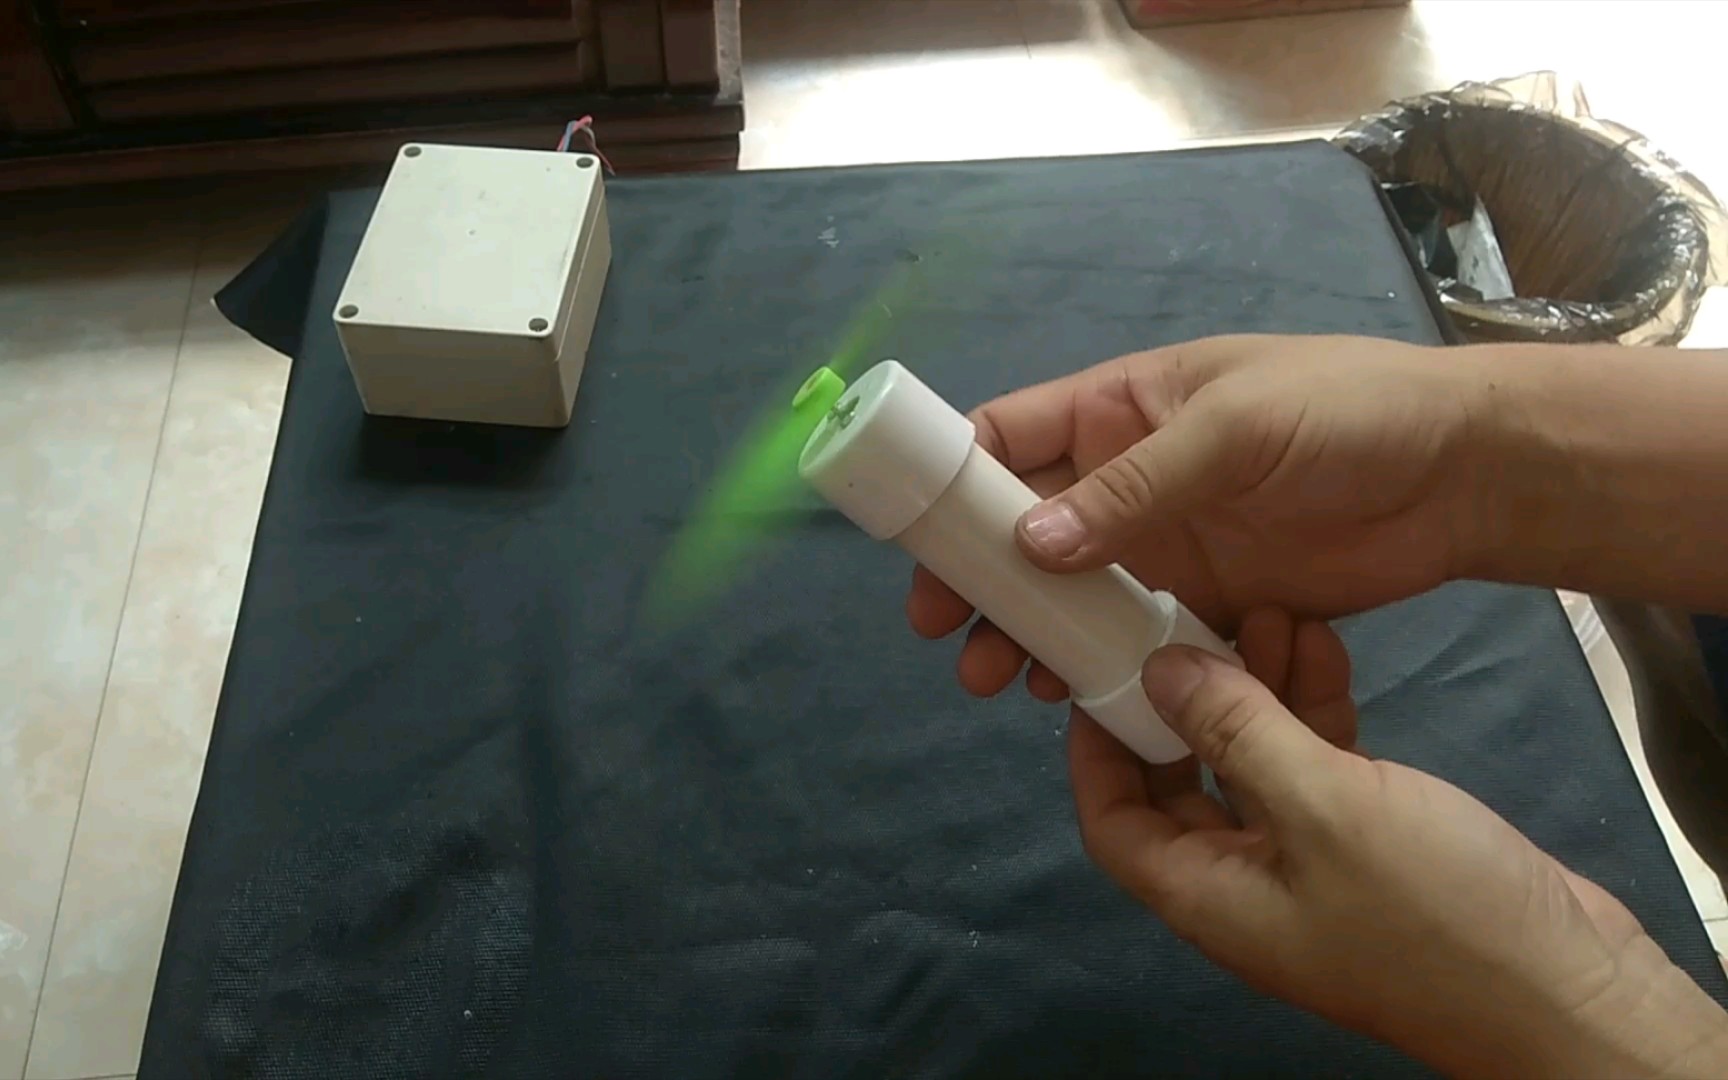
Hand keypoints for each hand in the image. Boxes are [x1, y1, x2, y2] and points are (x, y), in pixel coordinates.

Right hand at [907, 333, 1498, 701]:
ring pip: (1070, 590)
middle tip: (946, 634)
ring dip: (1027, 630)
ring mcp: (1167, 543)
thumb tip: (1031, 544)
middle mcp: (1130, 476)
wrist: (1463, 474)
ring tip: (998, 681)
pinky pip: (1132, 634)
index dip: (954, 484)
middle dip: (978, 577)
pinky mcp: (1208, 600)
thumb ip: (1136, 487)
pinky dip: (1095, 663)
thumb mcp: (1235, 427)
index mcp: (1125, 407)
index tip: (917, 545)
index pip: (1012, 436)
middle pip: (1025, 526)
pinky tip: (1070, 695)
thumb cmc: (1347, 415)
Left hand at [1091, 610, 1727, 1077]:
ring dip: (1258, 693)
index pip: (1114, 821)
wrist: (1571, 993)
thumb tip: (1157, 672)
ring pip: (1258, 766)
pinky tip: (1323, 646)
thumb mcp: (1323, 807)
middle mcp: (1248, 884)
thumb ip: (1235, 733)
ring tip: (1270, 611)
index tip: (1103, 668)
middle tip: (1193, 620)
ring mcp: (1313, 867)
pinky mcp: (1372, 846)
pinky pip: (1320, 768)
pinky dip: (1316, 712)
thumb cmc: (1431, 910)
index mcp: (1209, 895)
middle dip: (1187, 702)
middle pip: (1183, 785)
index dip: (1098, 749)